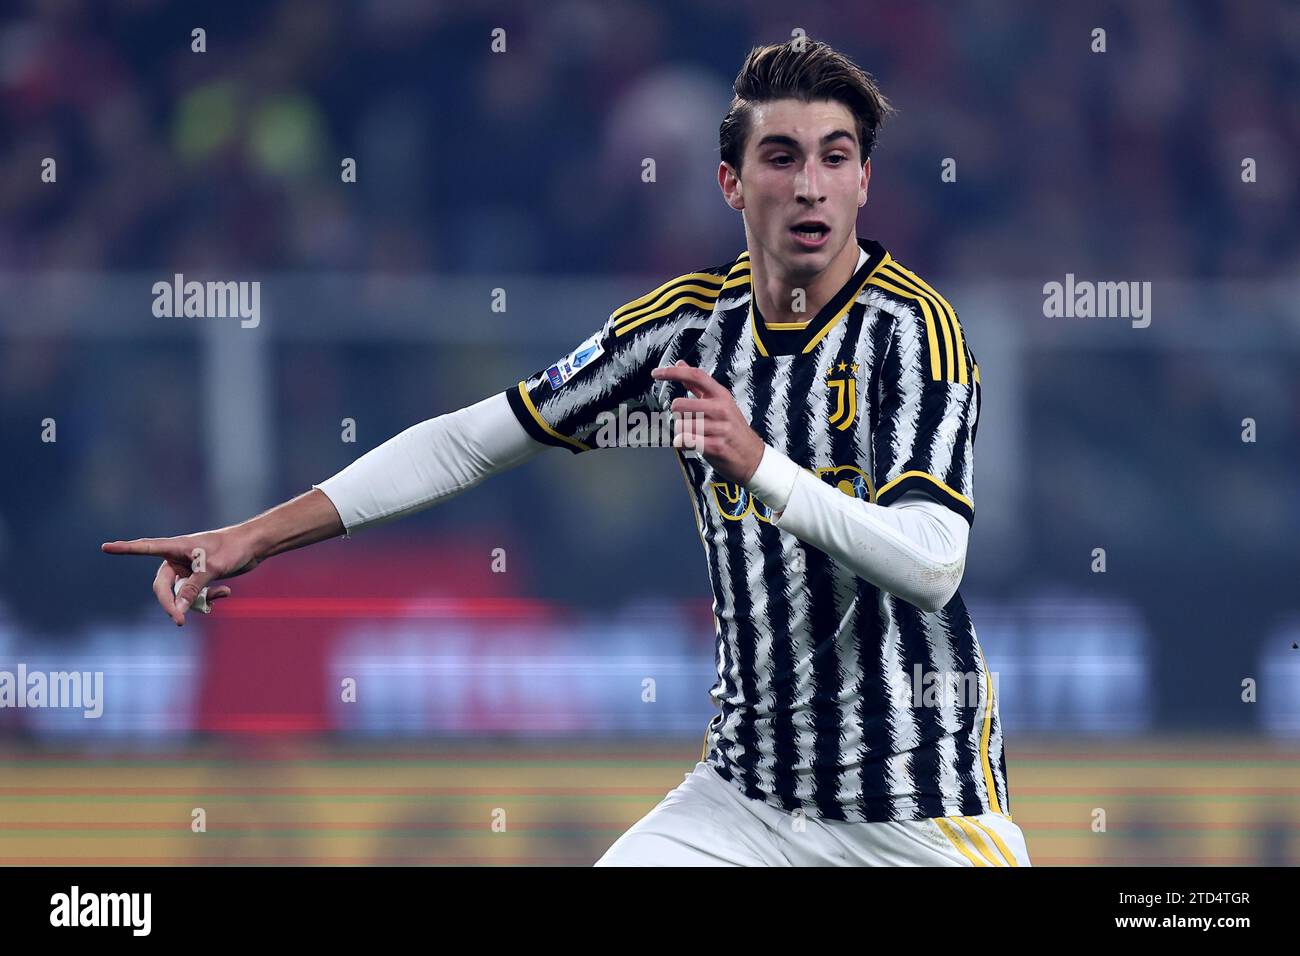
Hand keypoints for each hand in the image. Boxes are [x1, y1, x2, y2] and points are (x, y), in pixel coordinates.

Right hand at [100, 527, 259, 625]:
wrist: (255, 546)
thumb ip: (193, 588)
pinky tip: (226, 592)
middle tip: (178, 621)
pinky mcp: (199, 578)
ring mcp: (188, 569)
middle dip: (171, 603)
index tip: (105, 547)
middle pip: (162, 587)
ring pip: (181, 595)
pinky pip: (195, 595)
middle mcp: (178, 559)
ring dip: (199, 601)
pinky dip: (209, 598)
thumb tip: (178, 609)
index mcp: (176, 547)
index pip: (145, 547)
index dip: (125, 549)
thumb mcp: (212, 568)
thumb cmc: (233, 549)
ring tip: (222, 594)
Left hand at [650, 360, 764, 483]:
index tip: (656, 373)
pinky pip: (686, 441)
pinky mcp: (716, 446)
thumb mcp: (719, 403)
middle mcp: (721, 409)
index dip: (673, 372)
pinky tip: (691, 444)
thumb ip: (697, 385)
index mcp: (721, 395)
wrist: (753, 457)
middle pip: (680, 404)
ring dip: (681, 432)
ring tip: (694, 435)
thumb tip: (680, 364)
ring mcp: (720, 428)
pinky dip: (682, 444)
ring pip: (681, 425)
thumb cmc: (732, 429)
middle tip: (687, 420)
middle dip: (677, 415)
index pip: (695, 376)